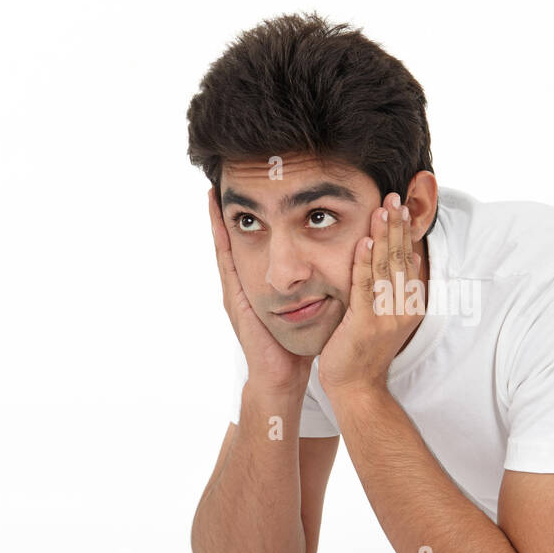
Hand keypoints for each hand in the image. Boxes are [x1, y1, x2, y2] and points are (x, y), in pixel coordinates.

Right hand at [207, 187, 314, 394]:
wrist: (283, 376)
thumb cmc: (298, 344)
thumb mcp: (309, 305)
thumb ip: (316, 285)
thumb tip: (337, 265)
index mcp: (262, 285)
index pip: (256, 243)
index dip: (253, 218)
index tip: (250, 189)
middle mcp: (245, 284)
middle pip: (238, 240)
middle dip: (234, 210)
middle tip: (228, 177)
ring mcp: (236, 291)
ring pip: (228, 247)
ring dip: (221, 219)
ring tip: (215, 189)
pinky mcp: (236, 299)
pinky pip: (227, 263)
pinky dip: (222, 240)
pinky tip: (221, 219)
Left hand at [318, 193, 423, 398]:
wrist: (357, 387)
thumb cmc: (366, 350)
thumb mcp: (386, 315)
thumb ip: (393, 288)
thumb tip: (405, 255)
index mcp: (412, 306)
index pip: (410, 260)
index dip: (406, 232)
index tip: (402, 206)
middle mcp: (404, 310)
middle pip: (401, 258)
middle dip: (397, 225)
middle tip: (394, 196)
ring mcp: (386, 317)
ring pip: (385, 268)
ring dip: (383, 236)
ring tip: (382, 209)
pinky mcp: (365, 324)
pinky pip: (365, 286)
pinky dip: (364, 262)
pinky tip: (364, 241)